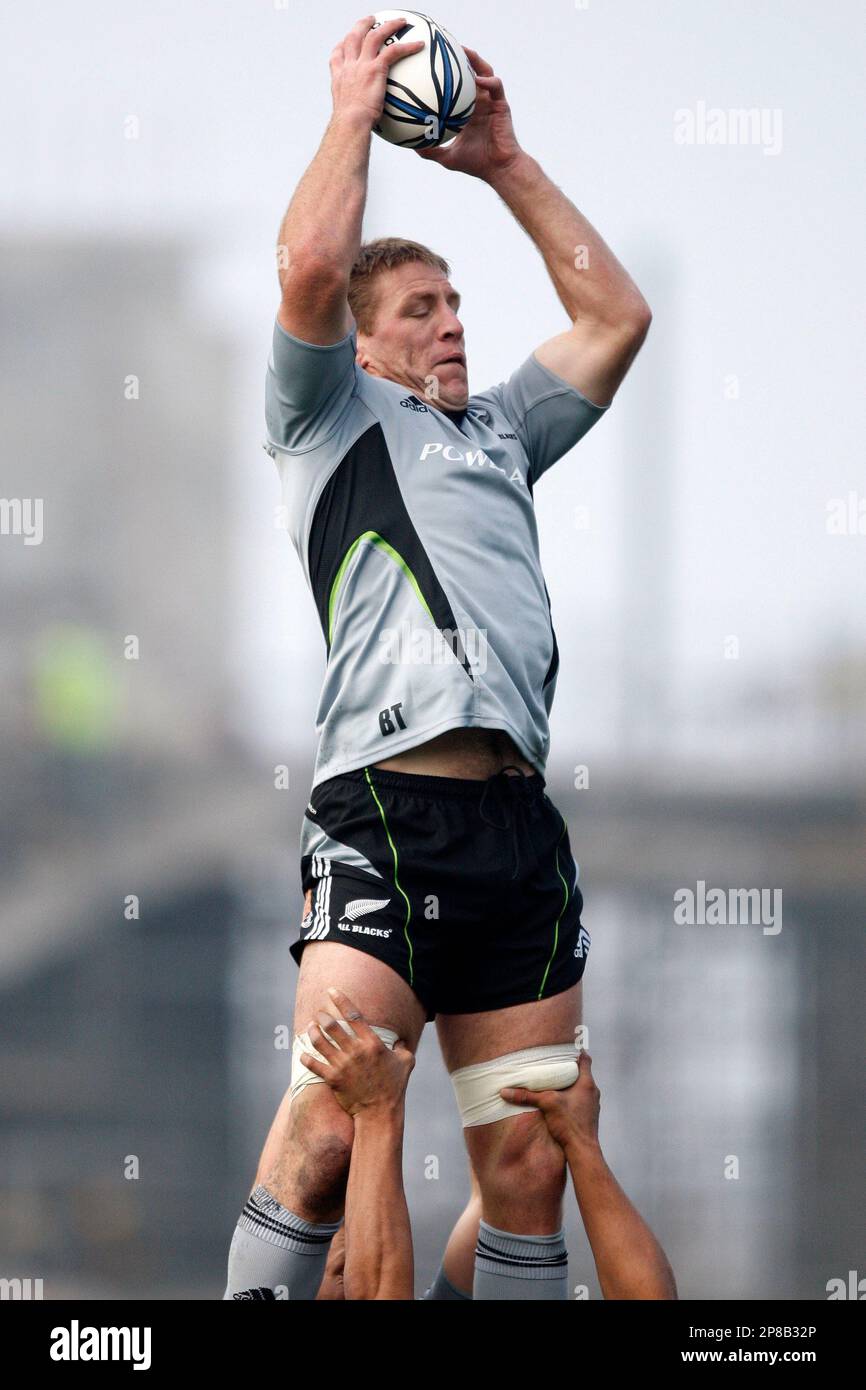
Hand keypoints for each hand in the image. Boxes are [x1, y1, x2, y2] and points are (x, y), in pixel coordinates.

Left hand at [300, 987, 414, 1117]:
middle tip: (319, 1013)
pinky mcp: (333, 1079)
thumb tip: (401, 1041)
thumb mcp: (406, 1063)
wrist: (380, 1112)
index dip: (341, 1000)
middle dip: (323, 1016)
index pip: (354, 1015)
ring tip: (310, 1027)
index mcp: (372, 1043)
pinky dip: (306, 1057)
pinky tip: (302, 1053)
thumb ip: (402, 1048)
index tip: (331, 991)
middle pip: (332, 1026)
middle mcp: (355, 1051)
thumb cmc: (394, 1087)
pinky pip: (314, 1064)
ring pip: (320, 1042)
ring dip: (312, 1032)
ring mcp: (342, 1065)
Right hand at [330, 15, 424, 129]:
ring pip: (374, 36)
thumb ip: (356, 114)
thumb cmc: (350, 128)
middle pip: (353, 37)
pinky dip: (408, 46)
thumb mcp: (348, 118)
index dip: (342, 46)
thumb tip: (364, 126)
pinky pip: (394, 51)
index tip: (345, 42)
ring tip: (399, 22)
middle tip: (370, 20)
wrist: (350, 124)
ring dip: (388, 26)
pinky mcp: (375, 68)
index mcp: (340, 78)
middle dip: (362, 25)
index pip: (337, 56)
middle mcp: (348, 67)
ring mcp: (361, 65)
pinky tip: (420, 45)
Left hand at [416, 46, 522, 180]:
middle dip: (458, 57)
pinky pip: (496, 86)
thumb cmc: (476, 164)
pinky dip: (488, 81)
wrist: (499, 169)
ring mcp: (490, 101)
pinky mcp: (501, 104)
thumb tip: (409, 146)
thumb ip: (429, 150)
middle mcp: (478, 101)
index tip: (429, 63)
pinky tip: (478, 79)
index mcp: (465, 110)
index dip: (444, 73)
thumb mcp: (446, 157)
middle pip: (468, 72)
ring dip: (475, 60)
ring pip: (484, 72)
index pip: (453, 86)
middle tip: (443, 45)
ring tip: (463, 50)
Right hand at [499, 1050, 600, 1154]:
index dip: (575, 1051)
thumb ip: (526, 1096)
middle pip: (582, 1072)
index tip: (564, 1047)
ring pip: (581, 1087)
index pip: (585, 1059)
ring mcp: (592, 1104)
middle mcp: (592, 1091)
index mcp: (586, 1083)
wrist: (583, 1151)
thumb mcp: (547, 1104)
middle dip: (568, 1067)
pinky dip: (571, 1096)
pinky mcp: (588, 1115)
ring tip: (554, 1081)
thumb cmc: (570, 1125)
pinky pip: (580, 1099)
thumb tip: (505, 1091)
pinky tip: (559, 1101)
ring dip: (570, 1083)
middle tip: (553, 1062)